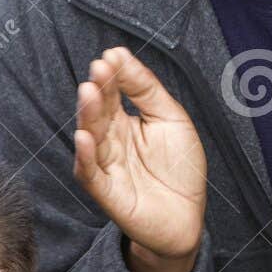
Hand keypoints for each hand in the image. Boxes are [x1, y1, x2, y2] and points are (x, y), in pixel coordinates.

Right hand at [74, 47, 207, 271]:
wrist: (188, 216)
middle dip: (98, 90)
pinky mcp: (107, 193)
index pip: (113, 94)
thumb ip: (147, 89)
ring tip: (89, 92)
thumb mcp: (170, 118)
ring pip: (91, 138)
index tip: (112, 55)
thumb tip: (122, 56)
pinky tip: (84, 137)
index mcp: (125, 122)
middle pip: (99, 113)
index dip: (113, 76)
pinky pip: (91, 174)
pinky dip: (85, 156)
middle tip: (99, 69)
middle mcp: (111, 142)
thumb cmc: (179, 168)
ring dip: (88, 116)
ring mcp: (107, 166)